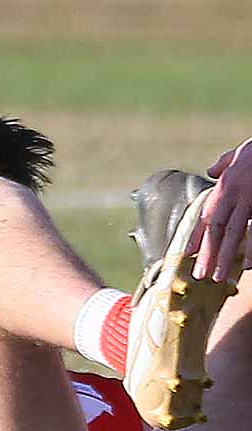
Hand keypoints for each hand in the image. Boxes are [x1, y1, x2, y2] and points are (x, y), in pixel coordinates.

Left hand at [196, 137, 251, 280]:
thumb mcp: (237, 154)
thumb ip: (223, 164)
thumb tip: (211, 170)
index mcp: (225, 186)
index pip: (207, 215)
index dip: (196, 235)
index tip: (185, 253)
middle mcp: (234, 195)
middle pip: (217, 229)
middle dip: (206, 253)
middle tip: (197, 275)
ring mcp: (251, 201)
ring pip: (235, 233)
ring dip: (224, 256)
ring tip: (216, 277)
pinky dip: (251, 248)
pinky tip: (246, 265)